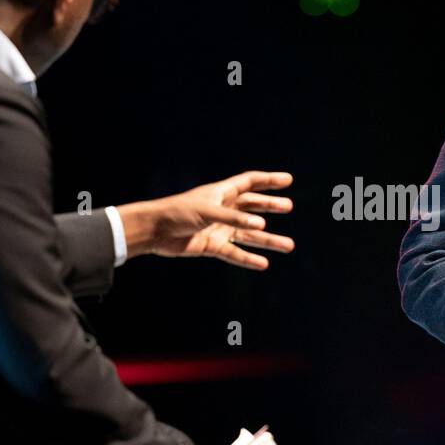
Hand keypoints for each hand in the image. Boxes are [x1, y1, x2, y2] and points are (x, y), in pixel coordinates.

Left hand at [117, 170, 293, 269]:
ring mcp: (219, 228)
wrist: (155, 231)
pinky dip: (248, 259)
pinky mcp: (213, 245)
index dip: (268, 181)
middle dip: (270, 206)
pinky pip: (235, 253)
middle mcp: (223, 209)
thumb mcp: (208, 211)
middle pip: (252, 206)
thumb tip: (261, 226)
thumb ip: (235, 218)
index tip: (288, 180)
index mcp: (221, 193)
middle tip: (288, 206)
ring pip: (249, 235)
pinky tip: (263, 264)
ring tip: (289, 245)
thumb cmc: (178, 213)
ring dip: (268, 240)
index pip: (250, 183)